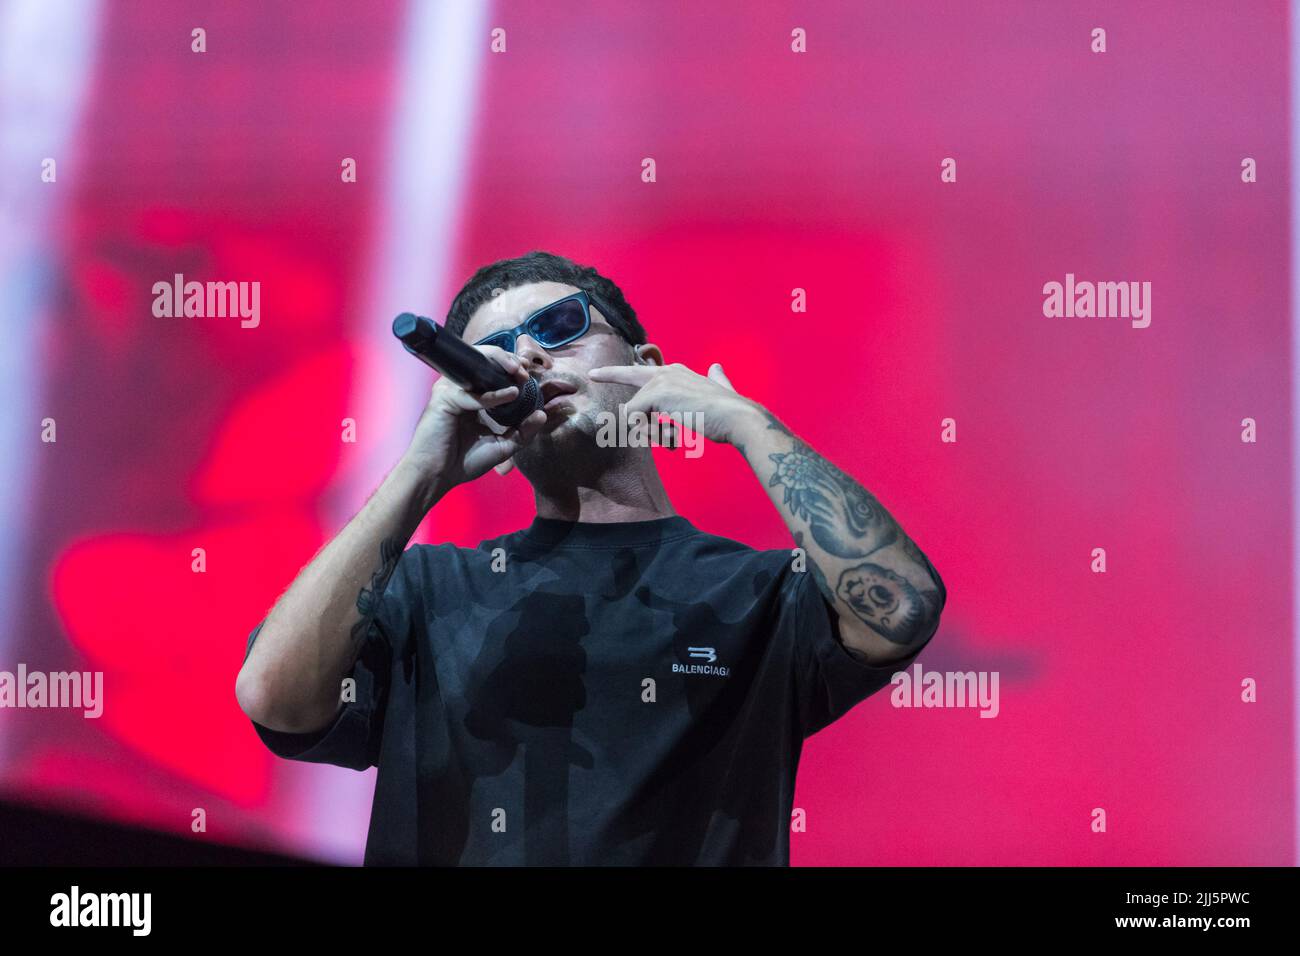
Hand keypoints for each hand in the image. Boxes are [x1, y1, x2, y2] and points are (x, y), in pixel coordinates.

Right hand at [399, 344, 548, 497]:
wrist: (438, 475)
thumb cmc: (463, 461)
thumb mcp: (502, 446)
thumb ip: (522, 432)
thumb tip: (542, 414)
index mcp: (473, 397)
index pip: (492, 372)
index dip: (511, 368)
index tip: (529, 373)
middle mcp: (461, 389)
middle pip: (483, 361)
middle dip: (507, 361)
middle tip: (525, 370)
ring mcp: (451, 391)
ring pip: (475, 367)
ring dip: (500, 366)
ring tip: (520, 373)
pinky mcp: (444, 399)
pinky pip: (473, 394)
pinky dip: (494, 395)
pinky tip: (511, 395)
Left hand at [587, 361, 759, 446]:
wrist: (736, 417)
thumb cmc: (729, 412)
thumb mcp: (719, 390)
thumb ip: (717, 378)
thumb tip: (716, 367)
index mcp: (678, 372)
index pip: (645, 371)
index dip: (623, 373)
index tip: (602, 372)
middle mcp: (667, 372)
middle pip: (628, 374)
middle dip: (609, 374)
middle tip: (593, 374)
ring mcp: (660, 381)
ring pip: (635, 412)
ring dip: (652, 434)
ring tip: (674, 440)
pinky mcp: (655, 393)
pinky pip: (636, 421)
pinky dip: (652, 436)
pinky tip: (673, 439)